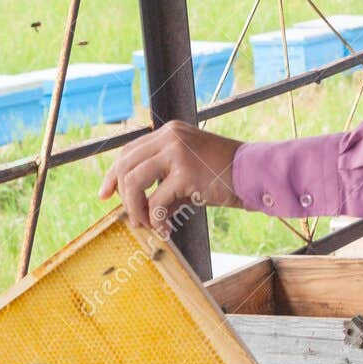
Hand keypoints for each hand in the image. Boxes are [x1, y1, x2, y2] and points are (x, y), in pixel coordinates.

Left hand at [99, 121, 242, 230]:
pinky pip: (157, 201)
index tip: (106, 194)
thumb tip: (142, 208)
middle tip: (127, 216)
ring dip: (135, 208)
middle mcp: (170, 136)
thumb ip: (165, 182)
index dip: (114, 174)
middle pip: (126, 164)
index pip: (130, 151)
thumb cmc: (227, 176)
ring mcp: (177, 152)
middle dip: (119, 193)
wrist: (256, 174)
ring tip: (146, 224)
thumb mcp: (191, 171)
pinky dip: (156, 220)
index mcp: (170, 132)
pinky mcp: (186, 172)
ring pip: (134, 181)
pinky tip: (165, 231)